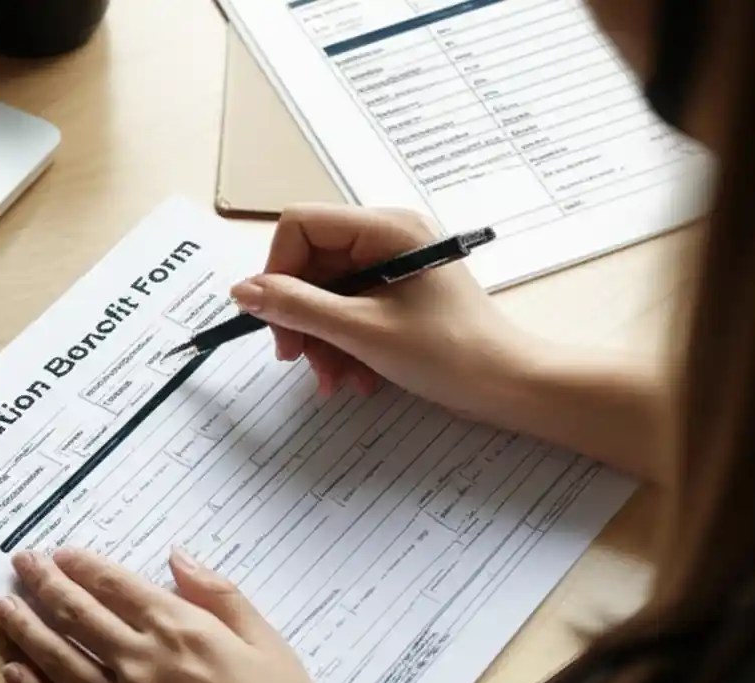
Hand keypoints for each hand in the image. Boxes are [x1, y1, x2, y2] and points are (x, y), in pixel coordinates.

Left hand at [0, 547, 329, 682]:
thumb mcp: (269, 645)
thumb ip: (222, 596)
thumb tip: (180, 557)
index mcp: (181, 630)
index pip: (117, 585)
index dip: (84, 565)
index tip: (61, 552)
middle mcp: (142, 662)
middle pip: (77, 614)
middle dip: (44, 584)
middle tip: (21, 562)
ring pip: (57, 658)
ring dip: (26, 629)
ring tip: (4, 606)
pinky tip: (13, 673)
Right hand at [230, 203, 526, 422]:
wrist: (512, 386)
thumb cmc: (449, 354)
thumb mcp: (362, 331)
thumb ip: (298, 307)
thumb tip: (242, 291)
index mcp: (385, 228)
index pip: (300, 225)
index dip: (276, 271)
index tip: (275, 320)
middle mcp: (387, 235)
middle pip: (310, 263)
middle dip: (299, 316)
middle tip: (295, 360)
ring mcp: (393, 264)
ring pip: (326, 292)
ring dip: (320, 338)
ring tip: (333, 381)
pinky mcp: (398, 292)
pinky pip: (349, 308)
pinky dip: (341, 343)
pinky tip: (353, 379)